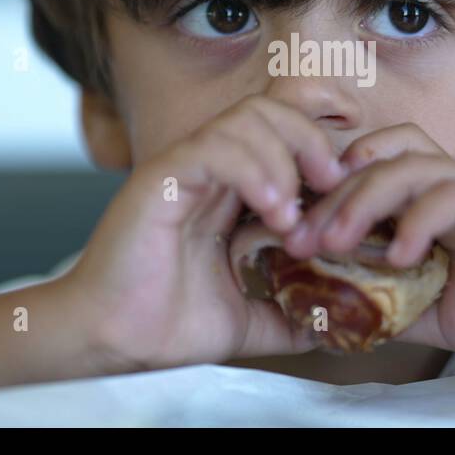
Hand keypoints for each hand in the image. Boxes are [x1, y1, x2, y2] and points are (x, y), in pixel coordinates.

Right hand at [62, 95, 348, 372]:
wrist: (113, 343)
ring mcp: (184, 168)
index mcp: (229, 190)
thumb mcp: (251, 322)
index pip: (280, 132)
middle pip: (270, 111)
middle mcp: (208, 169)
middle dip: (309, 140)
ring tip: (290, 213)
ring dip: (283, 158)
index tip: (341, 194)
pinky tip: (272, 210)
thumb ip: (291, 315)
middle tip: (328, 186)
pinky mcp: (162, 177)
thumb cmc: (168, 327)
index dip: (318, 149)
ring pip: (246, 118)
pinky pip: (215, 146)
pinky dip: (254, 169)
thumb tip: (335, 325)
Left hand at [282, 123, 454, 375]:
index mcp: (437, 203)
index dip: (329, 193)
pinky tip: (399, 257)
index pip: (372, 168)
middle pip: (379, 157)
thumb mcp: (435, 312)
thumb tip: (333, 315)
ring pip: (409, 164)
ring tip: (334, 243)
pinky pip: (451, 194)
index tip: (294, 234)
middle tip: (298, 238)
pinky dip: (417, 220)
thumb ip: (390, 304)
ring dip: (363, 200)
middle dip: (330, 196)